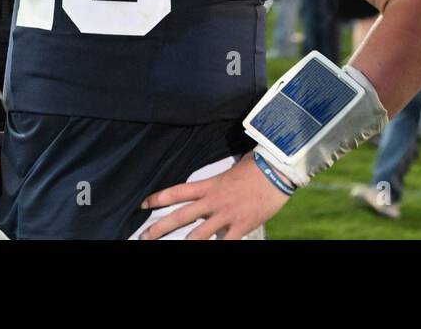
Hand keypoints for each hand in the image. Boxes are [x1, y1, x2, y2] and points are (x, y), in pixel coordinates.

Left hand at [139, 151, 290, 239]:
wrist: (277, 170)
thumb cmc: (257, 166)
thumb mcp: (232, 169)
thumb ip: (219, 181)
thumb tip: (214, 186)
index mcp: (210, 185)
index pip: (177, 191)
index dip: (158, 198)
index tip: (143, 204)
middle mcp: (214, 200)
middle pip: (180, 216)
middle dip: (159, 228)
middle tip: (144, 237)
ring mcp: (226, 215)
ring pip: (197, 235)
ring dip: (181, 245)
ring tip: (164, 250)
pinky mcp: (241, 226)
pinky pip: (225, 244)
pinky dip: (216, 249)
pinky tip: (207, 254)